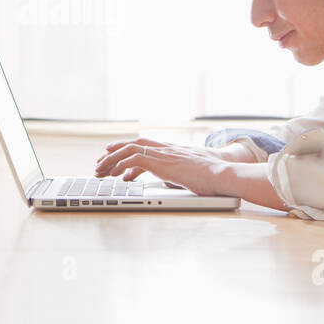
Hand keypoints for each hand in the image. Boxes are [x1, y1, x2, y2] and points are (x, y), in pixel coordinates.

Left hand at [95, 137, 231, 196]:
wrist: (223, 174)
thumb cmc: (212, 177)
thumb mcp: (190, 173)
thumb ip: (176, 174)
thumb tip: (169, 180)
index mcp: (171, 150)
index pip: (143, 143)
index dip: (126, 148)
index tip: (113, 153)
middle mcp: (165, 149)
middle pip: (133, 143)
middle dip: (114, 152)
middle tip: (100, 162)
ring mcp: (163, 154)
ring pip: (129, 150)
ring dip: (112, 160)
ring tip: (101, 170)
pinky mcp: (162, 163)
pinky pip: (135, 159)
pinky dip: (122, 165)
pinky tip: (116, 175)